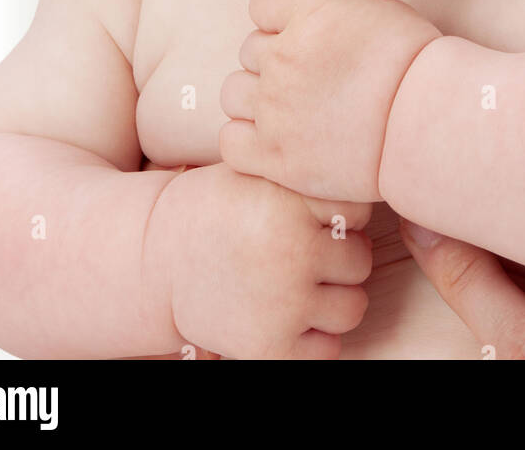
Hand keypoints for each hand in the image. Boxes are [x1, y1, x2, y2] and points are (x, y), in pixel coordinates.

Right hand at [149, 161, 372, 359]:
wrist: (156, 257)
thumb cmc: (216, 207)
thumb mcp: (258, 174)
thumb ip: (308, 180)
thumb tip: (368, 188)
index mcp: (288, 202)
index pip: (358, 208)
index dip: (338, 212)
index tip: (312, 214)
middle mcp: (291, 252)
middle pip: (361, 258)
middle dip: (340, 254)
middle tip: (305, 249)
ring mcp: (283, 304)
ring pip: (353, 306)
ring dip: (335, 297)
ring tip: (302, 282)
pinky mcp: (269, 348)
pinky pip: (328, 350)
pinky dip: (316, 336)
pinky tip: (292, 313)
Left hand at [219, 0, 441, 199]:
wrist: (425, 125)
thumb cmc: (414, 67)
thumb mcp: (377, 11)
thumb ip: (334, 11)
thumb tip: (322, 14)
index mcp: (306, 13)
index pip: (263, 2)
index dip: (279, 16)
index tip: (294, 27)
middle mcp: (282, 57)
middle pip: (250, 49)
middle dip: (275, 59)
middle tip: (308, 75)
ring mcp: (274, 109)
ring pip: (234, 93)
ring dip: (257, 99)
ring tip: (292, 109)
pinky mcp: (275, 156)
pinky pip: (230, 141)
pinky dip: (246, 141)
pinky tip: (277, 139)